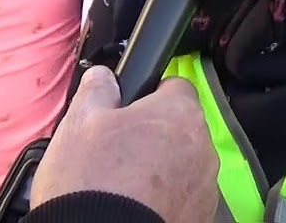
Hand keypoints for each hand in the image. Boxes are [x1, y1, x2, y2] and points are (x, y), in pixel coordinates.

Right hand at [31, 66, 218, 222]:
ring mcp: (205, 184)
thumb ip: (97, 89)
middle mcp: (202, 146)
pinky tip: (137, 203)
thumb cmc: (93, 183)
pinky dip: (166, 196)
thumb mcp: (80, 123)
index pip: (175, 87)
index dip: (149, 96)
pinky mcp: (201, 214)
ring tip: (123, 183)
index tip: (129, 109)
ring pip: (183, 163)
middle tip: (118, 150)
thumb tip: (103, 76)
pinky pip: (185, 195)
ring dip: (162, 167)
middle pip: (180, 127)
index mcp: (179, 113)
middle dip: (154, 134)